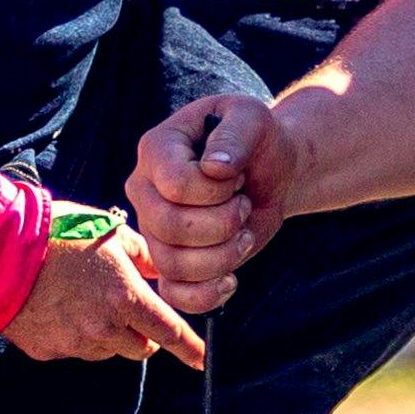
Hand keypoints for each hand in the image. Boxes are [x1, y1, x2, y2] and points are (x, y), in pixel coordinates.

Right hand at [1, 218, 206, 365]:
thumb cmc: (59, 233)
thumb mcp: (111, 233)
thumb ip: (145, 257)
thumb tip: (164, 271)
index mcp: (126, 299)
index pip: (168, 333)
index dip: (190, 348)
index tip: (202, 359)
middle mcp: (103, 329)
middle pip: (140, 348)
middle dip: (143, 334)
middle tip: (129, 308)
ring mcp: (73, 344)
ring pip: (107, 350)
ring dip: (109, 334)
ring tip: (87, 300)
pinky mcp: (47, 351)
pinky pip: (74, 349)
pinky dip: (76, 335)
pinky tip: (61, 308)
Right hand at [132, 93, 290, 295]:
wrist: (269, 170)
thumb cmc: (256, 139)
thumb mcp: (253, 118)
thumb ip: (235, 135)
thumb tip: (216, 169)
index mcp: (156, 149)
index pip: (176, 184)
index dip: (217, 190)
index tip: (237, 175)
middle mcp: (145, 190)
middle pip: (171, 227)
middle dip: (223, 223)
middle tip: (243, 204)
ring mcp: (153, 229)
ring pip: (174, 264)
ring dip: (224, 256)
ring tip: (244, 233)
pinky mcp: (170, 263)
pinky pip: (175, 294)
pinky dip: (207, 295)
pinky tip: (231, 279)